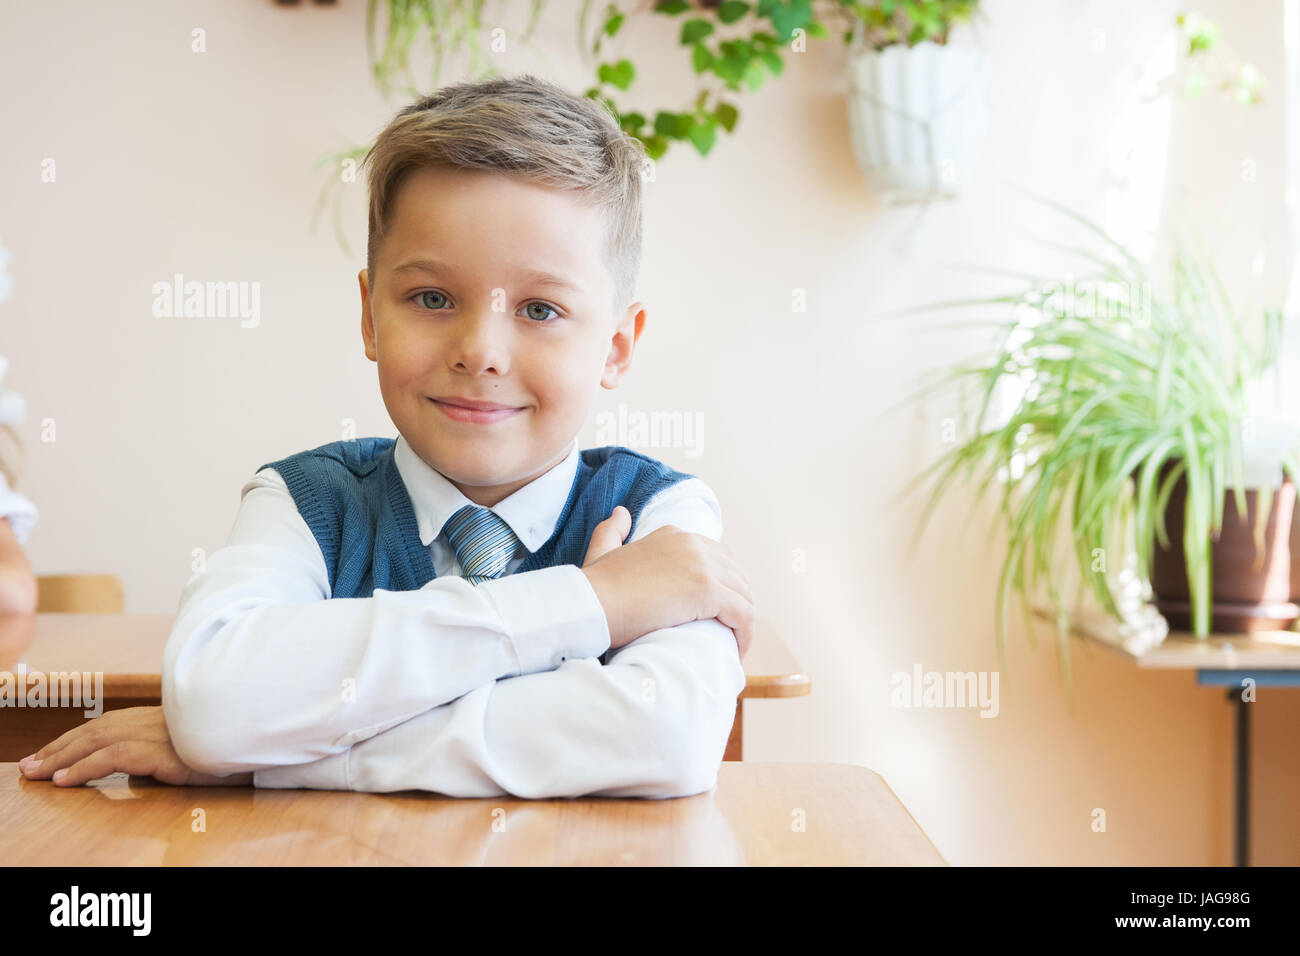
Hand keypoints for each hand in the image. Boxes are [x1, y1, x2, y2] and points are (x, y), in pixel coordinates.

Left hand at [16, 705, 252, 786]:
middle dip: (59, 747)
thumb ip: (165, 748)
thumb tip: (138, 769)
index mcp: (161, 716)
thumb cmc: (232, 745)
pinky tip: (66, 779)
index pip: (108, 724)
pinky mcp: (164, 750)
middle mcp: (156, 719)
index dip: (76, 738)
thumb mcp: (194, 745)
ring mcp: (159, 732)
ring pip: (97, 740)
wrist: (261, 734)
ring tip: (37, 774)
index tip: (52, 753)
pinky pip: (114, 758)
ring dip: (62, 757)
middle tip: (30, 765)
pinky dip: (86, 767)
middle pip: (96, 729)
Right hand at [580, 506, 754, 659]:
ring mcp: (702, 565)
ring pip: (743, 595)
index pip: (716, 557)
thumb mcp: (602, 549)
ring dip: (743, 622)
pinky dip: (745, 635)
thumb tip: (620, 513)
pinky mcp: (708, 590)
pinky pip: (743, 614)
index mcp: (675, 535)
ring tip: (733, 646)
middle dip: (737, 603)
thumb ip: (612, 530)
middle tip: (729, 632)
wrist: (591, 603)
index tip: (718, 612)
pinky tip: (737, 652)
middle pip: (736, 575)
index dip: (723, 586)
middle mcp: (693, 544)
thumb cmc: (595, 587)